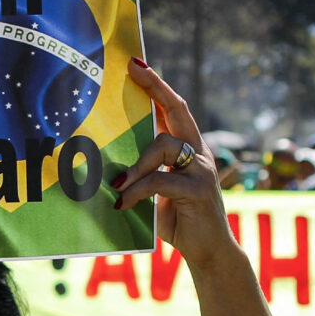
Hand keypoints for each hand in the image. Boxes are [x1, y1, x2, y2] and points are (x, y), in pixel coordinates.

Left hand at [114, 60, 232, 267]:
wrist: (208, 251)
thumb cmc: (177, 220)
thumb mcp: (154, 193)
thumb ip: (141, 174)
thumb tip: (106, 163)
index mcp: (187, 148)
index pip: (173, 109)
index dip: (156, 86)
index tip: (137, 64)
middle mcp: (198, 152)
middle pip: (178, 110)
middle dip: (156, 87)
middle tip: (134, 70)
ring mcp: (201, 168)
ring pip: (163, 145)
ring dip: (135, 165)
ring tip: (116, 186)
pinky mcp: (198, 189)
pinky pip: (159, 180)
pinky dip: (136, 191)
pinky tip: (121, 204)